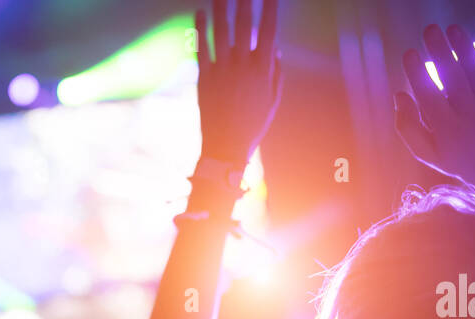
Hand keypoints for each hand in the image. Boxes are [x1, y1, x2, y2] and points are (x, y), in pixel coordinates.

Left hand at [196, 0, 281, 166]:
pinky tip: (199, 11)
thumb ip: (275, 73)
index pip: (268, 30)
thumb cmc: (252, 126)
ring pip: (221, 31)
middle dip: (244, 1)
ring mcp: (221, 71)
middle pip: (243, 25)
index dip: (270, 8)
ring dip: (220, 8)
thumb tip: (274, 47)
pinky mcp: (204, 78)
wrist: (225, 148)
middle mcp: (242, 66)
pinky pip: (202, 48)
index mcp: (262, 70)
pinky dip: (200, 28)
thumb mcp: (272, 101)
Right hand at [395, 23, 474, 189]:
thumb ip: (408, 126)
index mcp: (445, 127)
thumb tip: (398, 94)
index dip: (417, 72)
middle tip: (429, 30)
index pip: (428, 94)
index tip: (409, 53)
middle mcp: (468, 114)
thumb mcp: (427, 152)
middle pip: (452, 76)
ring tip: (452, 29)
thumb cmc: (457, 159)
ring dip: (464, 46)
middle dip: (440, 51)